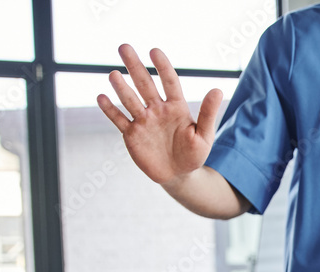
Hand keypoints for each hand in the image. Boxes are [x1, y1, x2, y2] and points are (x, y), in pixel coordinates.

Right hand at [97, 44, 223, 185]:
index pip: (169, 81)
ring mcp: (143, 120)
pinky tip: (101, 97)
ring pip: (130, 100)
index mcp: (176, 107)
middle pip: (144, 84)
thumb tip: (217, 89)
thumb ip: (208, 113)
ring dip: (121, 87)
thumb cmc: (194, 154)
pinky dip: (110, 110)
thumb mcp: (204, 135)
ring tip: (114, 74)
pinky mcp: (132, 134)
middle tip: (124, 47)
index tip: (154, 51)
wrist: (179, 175)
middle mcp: (157, 109)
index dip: (162, 66)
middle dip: (134, 66)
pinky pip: (119, 120)